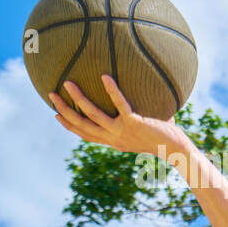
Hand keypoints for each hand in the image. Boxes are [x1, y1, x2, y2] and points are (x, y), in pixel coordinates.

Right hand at [49, 74, 185, 157]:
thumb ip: (137, 117)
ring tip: (67, 83)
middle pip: (82, 125)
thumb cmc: (164, 138)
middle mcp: (115, 138)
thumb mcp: (144, 130)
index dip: (70, 126)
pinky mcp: (134, 123)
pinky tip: (105, 76)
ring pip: (92, 115)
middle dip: (64, 110)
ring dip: (78, 99)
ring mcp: (123, 131)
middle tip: (50, 95)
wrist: (177, 150)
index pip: (87, 135)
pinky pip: (120, 104)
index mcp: (115, 141)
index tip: (57, 115)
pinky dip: (112, 90)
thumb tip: (140, 96)